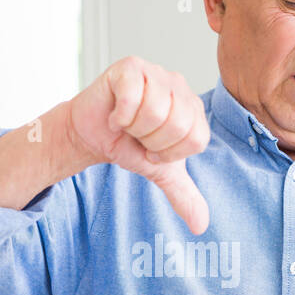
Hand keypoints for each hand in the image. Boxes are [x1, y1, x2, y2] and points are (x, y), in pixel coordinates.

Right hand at [65, 56, 210, 233]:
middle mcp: (180, 86)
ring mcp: (156, 72)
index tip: (153, 149)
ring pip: (155, 112)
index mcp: (194, 108)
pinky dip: (119, 116)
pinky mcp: (131, 67)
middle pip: (177, 125)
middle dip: (150, 142)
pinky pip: (132, 97)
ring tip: (127, 123)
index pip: (196, 139)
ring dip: (133, 128)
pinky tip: (115, 115)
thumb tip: (200, 227)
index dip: (169, 153)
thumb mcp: (160, 172)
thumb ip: (183, 195)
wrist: (93, 134)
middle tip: (138, 136)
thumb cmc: (128, 145)